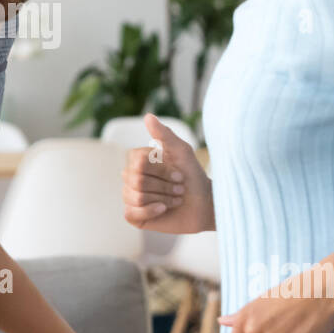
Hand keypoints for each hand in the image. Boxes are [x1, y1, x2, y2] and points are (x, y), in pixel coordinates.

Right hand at [122, 113, 213, 233]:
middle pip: (137, 180)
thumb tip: (148, 116)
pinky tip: (163, 209)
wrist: (203, 205)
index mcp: (138, 160)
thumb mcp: (182, 152)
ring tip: (175, 199)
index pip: (138, 161)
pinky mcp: (133, 216)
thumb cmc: (193, 176)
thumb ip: (165, 134)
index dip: (161, 169)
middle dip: (164, 185)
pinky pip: (132, 213)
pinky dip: (151, 211)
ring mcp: (130, 197)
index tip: (179, 173)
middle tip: (179, 188)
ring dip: (162, 198)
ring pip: (135, 196)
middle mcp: (131, 177)